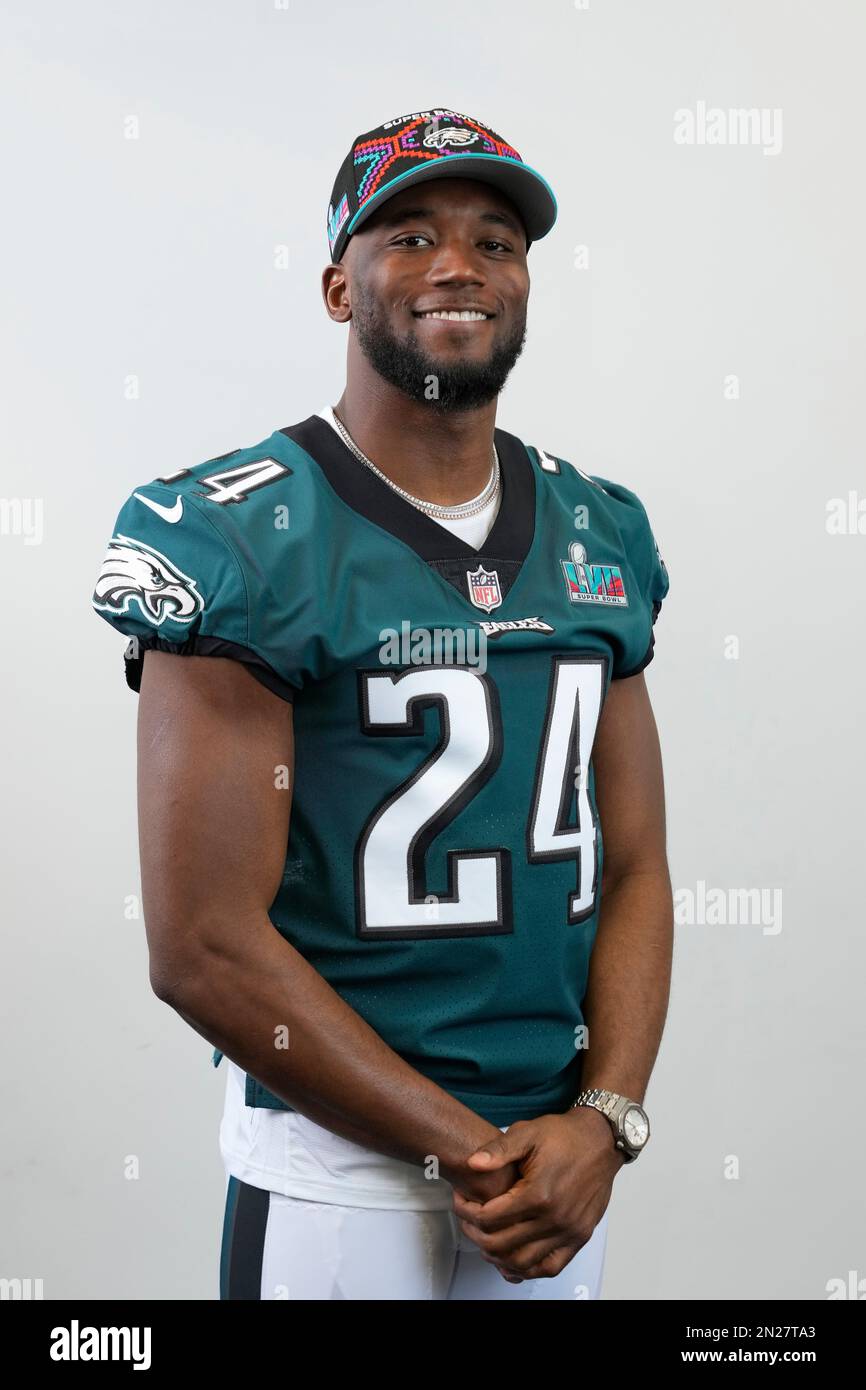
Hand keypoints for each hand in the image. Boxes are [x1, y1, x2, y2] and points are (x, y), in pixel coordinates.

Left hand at [452, 1106, 624, 1280]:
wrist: (600, 1140)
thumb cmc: (565, 1136)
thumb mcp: (527, 1132)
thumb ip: (498, 1149)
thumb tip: (473, 1164)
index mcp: (538, 1193)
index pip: (489, 1217)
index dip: (466, 1211)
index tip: (460, 1201)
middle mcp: (554, 1218)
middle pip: (501, 1244)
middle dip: (475, 1234)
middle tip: (467, 1221)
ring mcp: (569, 1231)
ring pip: (523, 1262)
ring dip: (497, 1256)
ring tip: (485, 1239)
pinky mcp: (579, 1237)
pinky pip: (550, 1267)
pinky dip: (528, 1270)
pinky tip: (514, 1260)